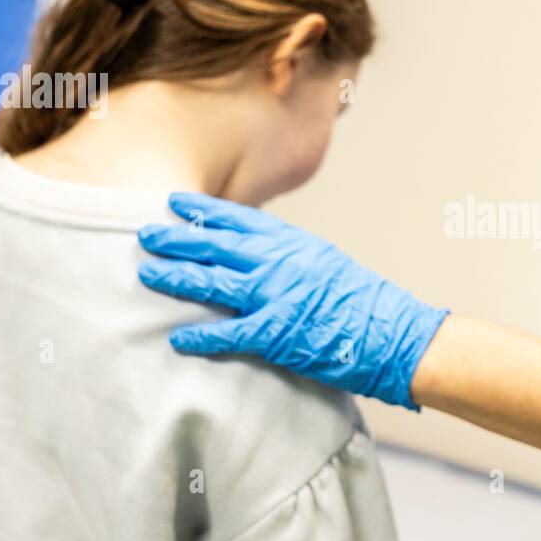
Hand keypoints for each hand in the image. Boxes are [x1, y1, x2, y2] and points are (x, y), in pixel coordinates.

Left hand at [137, 192, 448, 409]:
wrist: (395, 335)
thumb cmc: (366, 304)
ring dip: (176, 278)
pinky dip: (200, 336)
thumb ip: (292, 256)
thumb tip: (259, 254)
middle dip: (177, 239)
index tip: (175, 202)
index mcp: (295, 244)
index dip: (203, 212)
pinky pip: (228, 333)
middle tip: (145, 234)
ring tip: (146, 274)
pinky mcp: (277, 334)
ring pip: (213, 282)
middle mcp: (281, 263)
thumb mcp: (328, 264)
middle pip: (216, 246)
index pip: (239, 221)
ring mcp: (277, 296)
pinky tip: (176, 338)